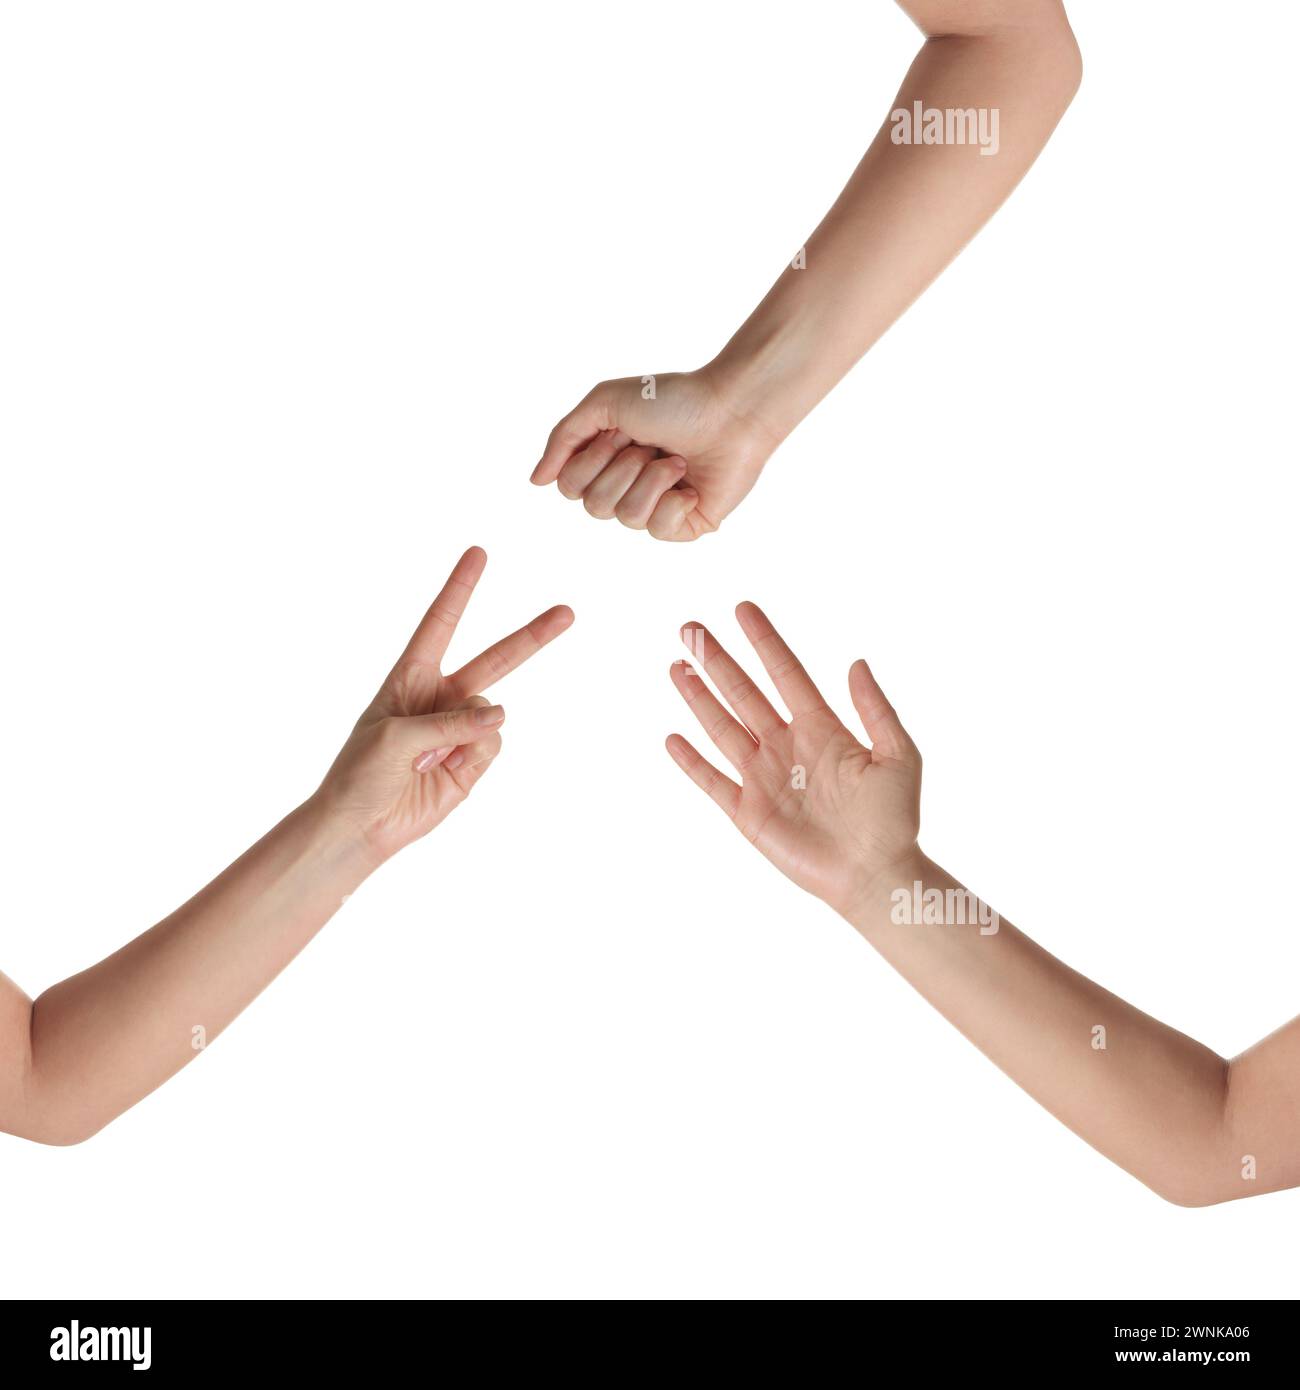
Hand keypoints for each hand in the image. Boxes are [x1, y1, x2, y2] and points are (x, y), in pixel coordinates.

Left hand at [315, 546, 572, 862]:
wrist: (360, 827)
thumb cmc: (360, 774)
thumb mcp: (395, 737)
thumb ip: (449, 721)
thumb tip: (502, 715)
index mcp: (410, 676)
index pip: (440, 623)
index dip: (460, 588)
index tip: (479, 553)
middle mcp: (441, 697)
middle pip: (495, 659)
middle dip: (532, 637)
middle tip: (567, 613)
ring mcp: (460, 729)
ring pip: (493, 713)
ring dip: (468, 733)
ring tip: (428, 759)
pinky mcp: (472, 761)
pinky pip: (492, 745)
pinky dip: (474, 756)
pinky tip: (445, 771)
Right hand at [529, 369, 777, 540]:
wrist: (731, 408)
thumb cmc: (674, 399)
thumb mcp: (605, 403)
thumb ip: (563, 437)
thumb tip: (536, 481)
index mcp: (606, 460)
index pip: (568, 486)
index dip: (589, 460)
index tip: (619, 433)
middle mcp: (627, 487)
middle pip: (592, 506)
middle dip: (620, 468)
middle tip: (649, 444)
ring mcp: (656, 509)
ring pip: (624, 518)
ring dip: (650, 480)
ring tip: (676, 460)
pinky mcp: (685, 526)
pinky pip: (658, 530)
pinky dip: (674, 500)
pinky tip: (691, 482)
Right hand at [665, 603, 921, 915]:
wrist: (876, 876)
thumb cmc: (895, 820)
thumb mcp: (900, 756)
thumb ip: (876, 709)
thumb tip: (857, 662)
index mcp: (822, 729)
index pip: (785, 673)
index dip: (765, 641)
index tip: (744, 608)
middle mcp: (786, 746)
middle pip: (744, 693)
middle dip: (717, 660)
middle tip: (691, 627)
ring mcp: (764, 778)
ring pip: (723, 727)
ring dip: (698, 697)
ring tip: (677, 664)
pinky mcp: (748, 813)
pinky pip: (712, 781)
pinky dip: (692, 761)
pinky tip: (673, 737)